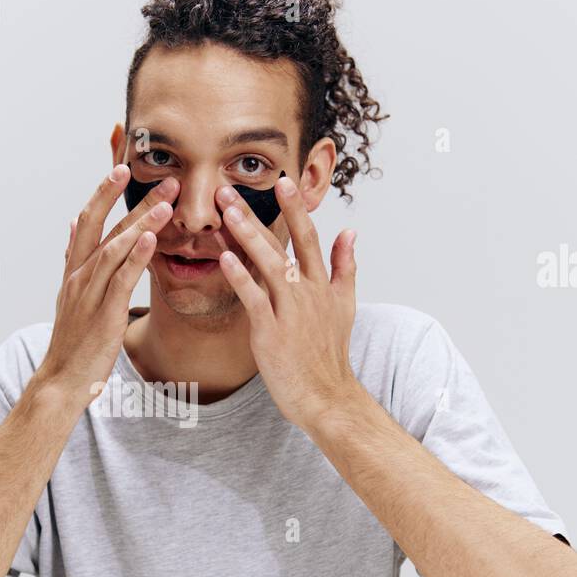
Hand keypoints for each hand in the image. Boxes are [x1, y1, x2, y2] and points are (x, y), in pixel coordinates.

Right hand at [38, 165, 177, 407]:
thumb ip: (74, 261)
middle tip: (160, 174)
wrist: (62, 380)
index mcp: (74, 270)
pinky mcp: (104, 313)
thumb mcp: (71, 296)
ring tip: (167, 199)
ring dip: (141, 219)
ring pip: (115, 246)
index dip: (104, 191)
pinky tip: (152, 237)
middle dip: (128, 195)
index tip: (123, 165)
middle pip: (100, 223)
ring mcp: (89, 293)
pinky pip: (121, 278)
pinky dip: (136, 255)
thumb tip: (72, 228)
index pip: (87, 219)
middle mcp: (79, 276)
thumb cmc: (74, 343)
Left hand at [215, 175, 358, 432]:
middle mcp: (308, 293)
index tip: (283, 180)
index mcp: (323, 285)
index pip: (309, 237)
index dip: (296, 208)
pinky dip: (241, 277)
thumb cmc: (329, 354)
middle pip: (282, 244)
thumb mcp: (345, 306)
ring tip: (226, 211)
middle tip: (229, 188)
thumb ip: (346, 266)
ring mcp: (290, 312)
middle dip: (256, 214)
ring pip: (268, 264)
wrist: (328, 396)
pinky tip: (225, 257)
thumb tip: (350, 232)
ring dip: (246, 235)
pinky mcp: (272, 332)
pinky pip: (255, 298)